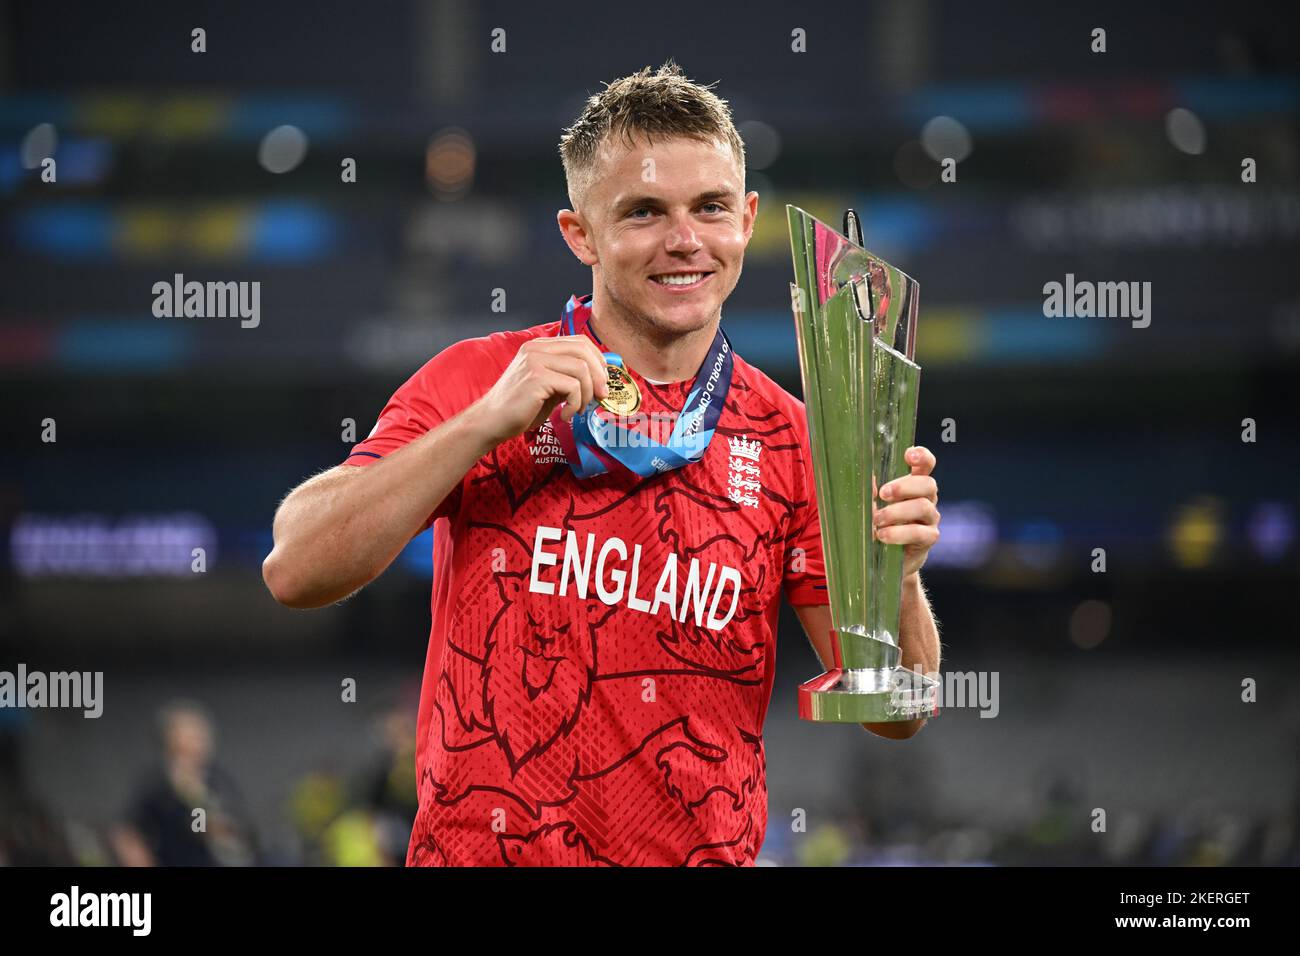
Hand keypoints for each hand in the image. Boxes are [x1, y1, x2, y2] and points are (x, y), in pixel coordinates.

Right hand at [471, 335, 609, 444]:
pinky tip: (564, 416)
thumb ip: (568, 377)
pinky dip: (575, 404)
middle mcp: (537, 348)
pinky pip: (572, 387)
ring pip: (581, 368)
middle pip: (583, 350)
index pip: (580, 342)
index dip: (598, 360)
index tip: (602, 382)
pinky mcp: (536, 378)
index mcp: (540, 347)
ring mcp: (535, 361)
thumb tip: (599, 380)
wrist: (491, 422)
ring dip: (586, 394)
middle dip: (599, 376)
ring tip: (577, 410)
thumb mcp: (549, 386)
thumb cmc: (520, 408)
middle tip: (600, 396)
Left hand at [873, 445, 940, 578]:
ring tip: (877, 520)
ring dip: (898, 512)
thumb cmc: (878, 524)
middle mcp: (927, 499)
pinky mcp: (929, 539)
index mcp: (914, 485)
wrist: (884, 559)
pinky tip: (883, 536)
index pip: (926, 465)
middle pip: (928, 484)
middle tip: (883, 494)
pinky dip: (900, 533)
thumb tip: (868, 480)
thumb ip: (871, 493)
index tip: (908, 454)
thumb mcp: (871, 506)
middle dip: (905, 486)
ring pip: (924, 507)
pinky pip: (920, 533)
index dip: (922, 456)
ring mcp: (930, 519)